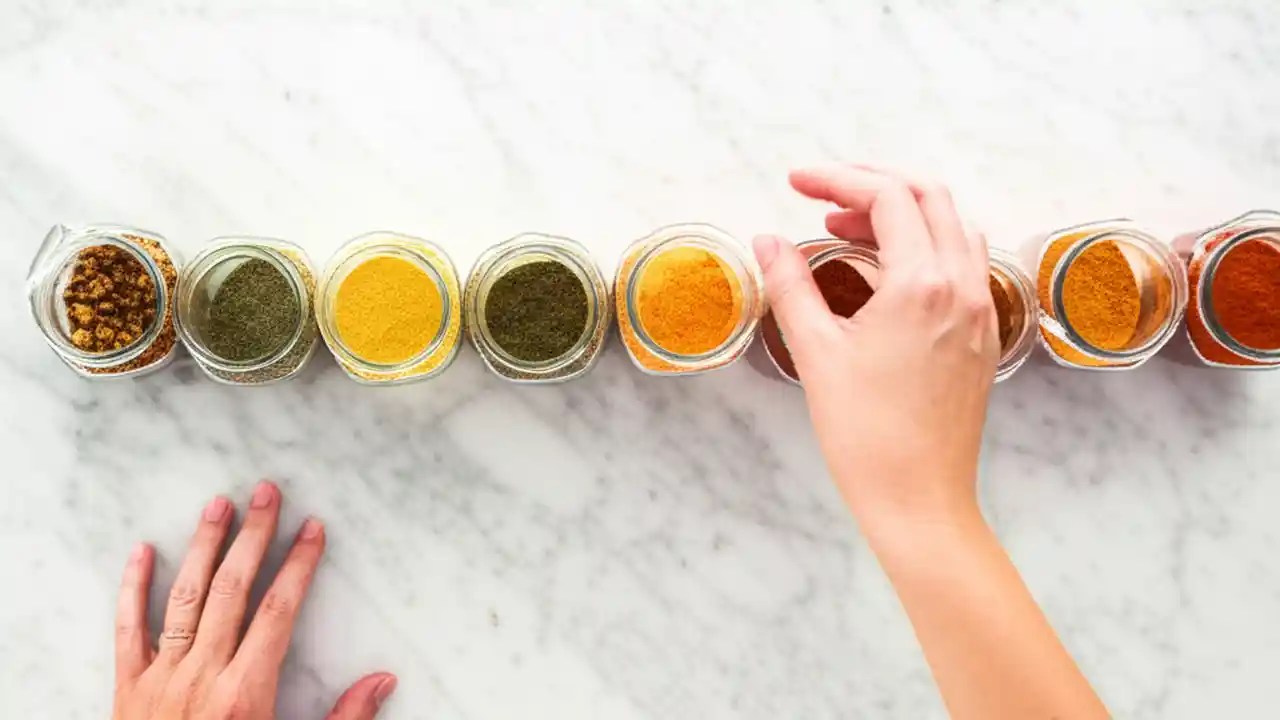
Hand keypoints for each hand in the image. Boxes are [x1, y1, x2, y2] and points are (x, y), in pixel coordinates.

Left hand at [112, 481, 395, 718]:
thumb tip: (383, 680)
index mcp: (246, 692)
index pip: (280, 610)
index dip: (300, 564)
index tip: (314, 528)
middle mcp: (202, 676)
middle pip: (234, 589)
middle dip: (254, 536)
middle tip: (267, 492)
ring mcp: (160, 679)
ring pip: (184, 598)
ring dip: (203, 547)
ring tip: (218, 504)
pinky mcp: (126, 690)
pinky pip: (126, 630)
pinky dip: (131, 588)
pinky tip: (141, 551)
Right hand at [759, 165, 1106, 717]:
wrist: (919, 500)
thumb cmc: (866, 435)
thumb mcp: (816, 353)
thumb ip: (791, 285)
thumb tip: (766, 240)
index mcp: (922, 284)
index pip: (886, 197)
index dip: (837, 179)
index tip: (795, 184)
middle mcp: (963, 286)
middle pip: (929, 195)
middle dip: (873, 183)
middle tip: (821, 196)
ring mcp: (981, 309)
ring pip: (953, 225)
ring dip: (903, 211)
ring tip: (847, 230)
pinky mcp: (983, 334)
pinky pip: (964, 261)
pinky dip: (926, 243)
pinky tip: (889, 266)